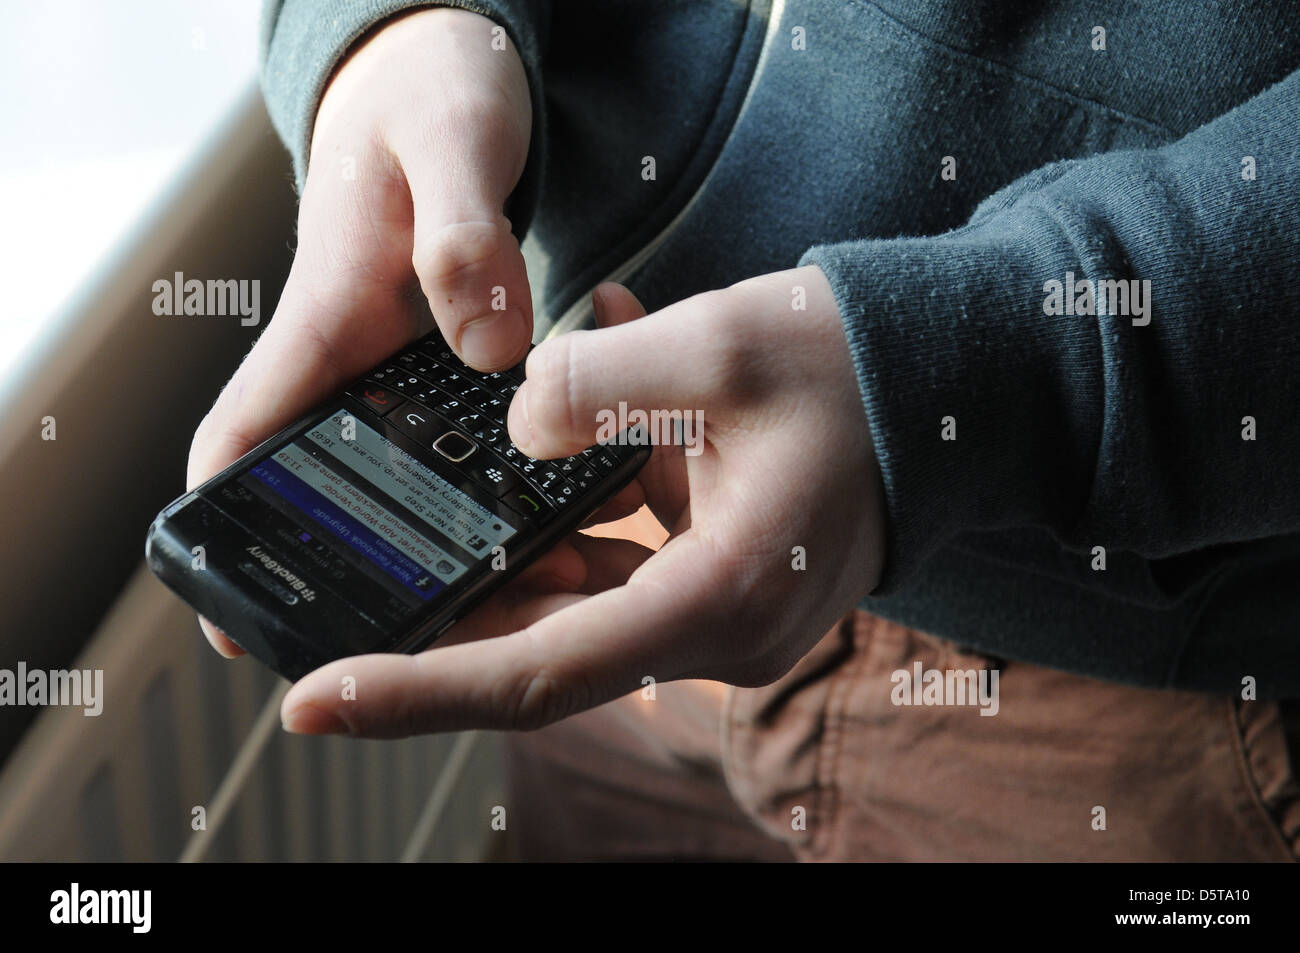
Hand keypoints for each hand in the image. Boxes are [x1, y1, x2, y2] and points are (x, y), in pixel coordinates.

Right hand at [187, 7, 535, 655]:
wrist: (448, 84)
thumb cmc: (427, 98)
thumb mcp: (447, 143)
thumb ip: (461, 235)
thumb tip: (488, 346)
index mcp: (326, 318)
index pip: (247, 434)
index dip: (235, 530)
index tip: (243, 619)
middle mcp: (357, 362)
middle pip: (344, 491)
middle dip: (399, 564)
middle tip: (479, 620)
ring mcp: (405, 371)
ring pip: (423, 480)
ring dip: (480, 536)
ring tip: (569, 574)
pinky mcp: (454, 367)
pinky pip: (482, 444)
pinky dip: (527, 483)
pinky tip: (598, 506)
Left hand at [280, 266, 886, 735]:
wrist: (939, 387)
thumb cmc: (848, 372)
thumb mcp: (716, 346)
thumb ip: (597, 382)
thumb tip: (514, 429)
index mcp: (715, 597)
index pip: (541, 672)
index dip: (419, 693)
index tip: (314, 702)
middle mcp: (714, 631)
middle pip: (539, 652)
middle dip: (436, 618)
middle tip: (332, 591)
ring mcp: (713, 613)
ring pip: (570, 606)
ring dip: (503, 552)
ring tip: (437, 496)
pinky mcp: (709, 580)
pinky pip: (612, 567)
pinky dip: (566, 519)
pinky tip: (549, 444)